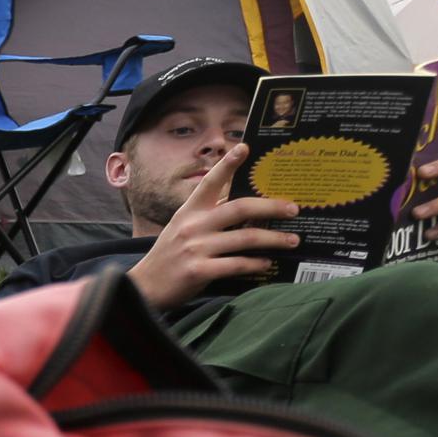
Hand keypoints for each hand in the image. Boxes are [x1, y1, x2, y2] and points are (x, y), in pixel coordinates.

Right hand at [123, 147, 298, 312]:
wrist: (144, 289)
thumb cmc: (169, 256)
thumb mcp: (182, 228)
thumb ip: (208, 217)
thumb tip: (246, 209)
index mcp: (189, 211)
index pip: (210, 182)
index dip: (227, 164)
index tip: (245, 147)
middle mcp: (192, 226)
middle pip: (239, 208)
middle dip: (271, 207)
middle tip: (293, 209)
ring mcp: (195, 248)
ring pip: (245, 238)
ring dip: (274, 239)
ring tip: (292, 240)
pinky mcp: (199, 271)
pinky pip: (236, 264)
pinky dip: (256, 263)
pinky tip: (267, 263)